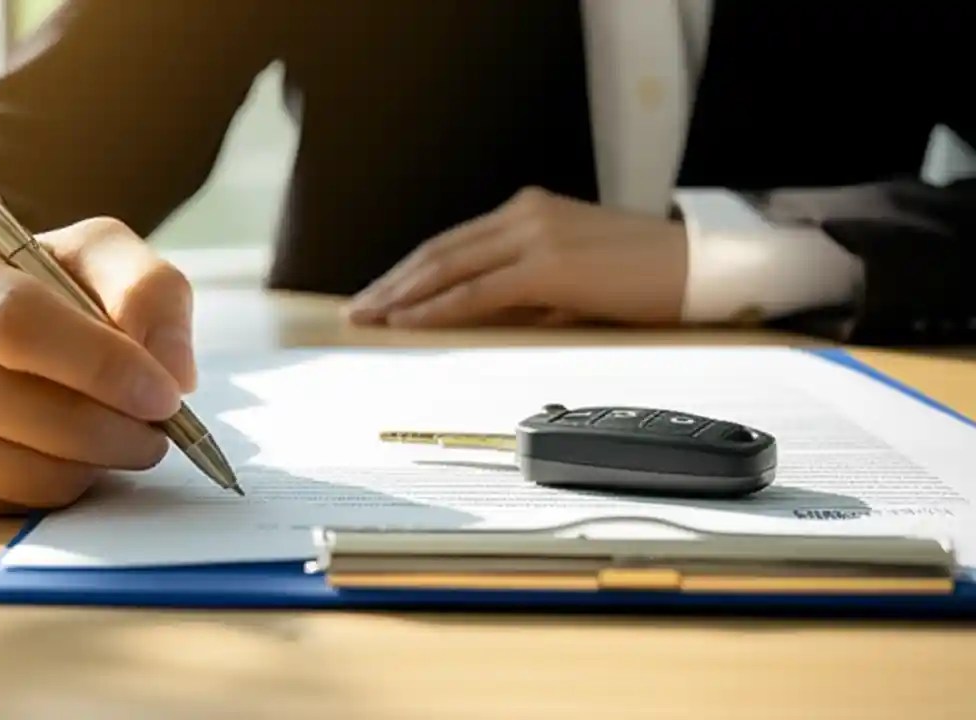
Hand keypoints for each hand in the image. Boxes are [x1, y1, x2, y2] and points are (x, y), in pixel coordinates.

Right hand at [0, 217, 195, 515]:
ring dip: (98, 462)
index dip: (102, 365)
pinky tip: (73, 454)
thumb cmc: (42, 292)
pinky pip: (12, 503)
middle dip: (115, 428)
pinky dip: (64, 487)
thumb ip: (148, 291)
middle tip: (162, 429)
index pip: (19, 325)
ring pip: (24, 468)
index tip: (164, 394)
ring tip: (124, 435)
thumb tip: (175, 372)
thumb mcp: (96, 258)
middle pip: (26, 408)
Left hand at [345, 187, 688, 327]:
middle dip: (394, 283)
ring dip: (404, 295)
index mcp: (530, 211)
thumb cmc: (643, 275)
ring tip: (371, 317)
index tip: (381, 292)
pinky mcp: (548, 265)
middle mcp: (526, 214)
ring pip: (449, 266)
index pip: (454, 242)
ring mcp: (536, 235)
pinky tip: (410, 322)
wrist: (698, 266)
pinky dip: (437, 307)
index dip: (411, 270)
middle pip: (441, 250)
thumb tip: (479, 317)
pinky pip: (478, 290)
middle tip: (358, 308)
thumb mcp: (572, 275)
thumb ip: (525, 289)